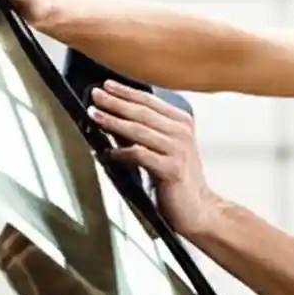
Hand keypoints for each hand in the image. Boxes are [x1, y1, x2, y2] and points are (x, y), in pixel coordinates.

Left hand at [88, 80, 219, 237]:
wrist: (199, 209)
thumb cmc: (177, 179)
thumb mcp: (162, 149)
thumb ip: (141, 133)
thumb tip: (111, 117)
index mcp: (181, 122)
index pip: (149, 101)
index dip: (126, 91)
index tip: (106, 85)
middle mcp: (182, 132)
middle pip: (142, 112)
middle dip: (116, 102)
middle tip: (95, 95)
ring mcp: (178, 150)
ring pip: (139, 130)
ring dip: (114, 122)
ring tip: (94, 115)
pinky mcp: (171, 169)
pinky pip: (141, 155)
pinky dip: (122, 152)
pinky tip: (107, 152)